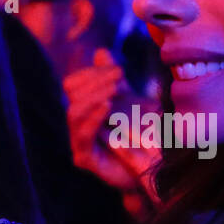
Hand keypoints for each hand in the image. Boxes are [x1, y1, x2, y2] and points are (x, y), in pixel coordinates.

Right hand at [62, 50, 160, 207]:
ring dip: (94, 96)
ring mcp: (78, 143)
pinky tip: (109, 106)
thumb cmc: (139, 135)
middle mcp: (76, 125)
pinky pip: (83, 135)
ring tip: (116, 89)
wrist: (152, 170)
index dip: (92, 73)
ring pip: (73, 112)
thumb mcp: (129, 101)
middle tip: (120, 77)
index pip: (74, 82)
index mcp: (82, 108)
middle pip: (71, 94)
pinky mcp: (84, 159)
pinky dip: (94, 117)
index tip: (118, 70)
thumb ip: (113, 79)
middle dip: (96, 81)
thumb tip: (101, 53)